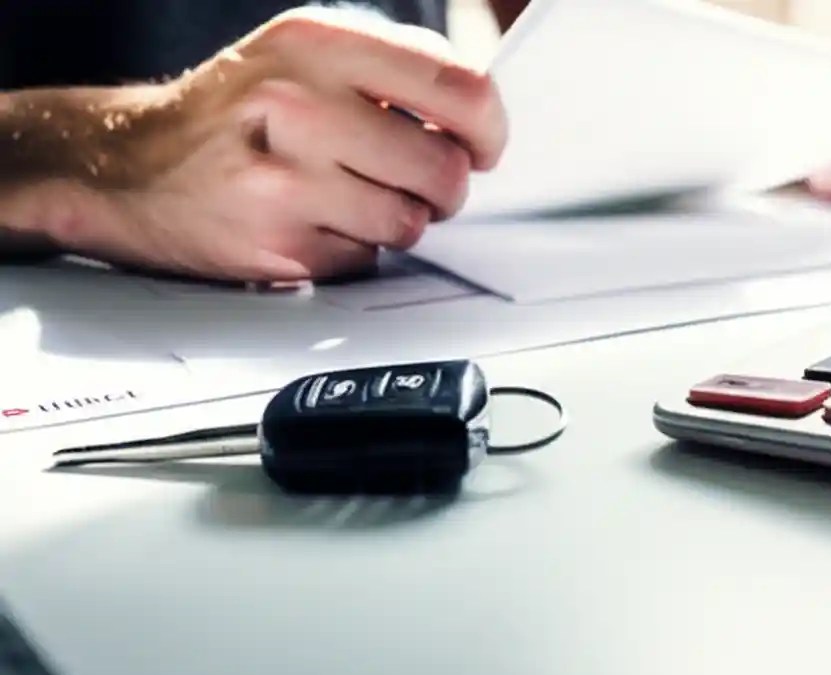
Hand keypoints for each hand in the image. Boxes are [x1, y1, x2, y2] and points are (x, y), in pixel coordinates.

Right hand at [63, 6, 506, 281]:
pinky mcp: (275, 243)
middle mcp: (300, 105)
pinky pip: (364, 260)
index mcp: (320, 45)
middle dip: (444, 188)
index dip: (490, 129)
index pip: (459, 88)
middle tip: (419, 183)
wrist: (128, 164)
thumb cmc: (236, 111)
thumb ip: (391, 73)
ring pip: (409, 222)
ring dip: (398, 221)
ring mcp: (285, 178)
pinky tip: (314, 223)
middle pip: (443, 169)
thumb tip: (481, 117)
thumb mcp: (305, 56)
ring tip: (353, 198)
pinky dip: (353, 249)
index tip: (486, 147)